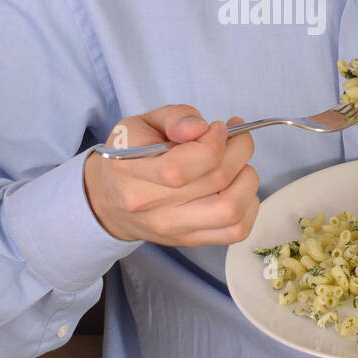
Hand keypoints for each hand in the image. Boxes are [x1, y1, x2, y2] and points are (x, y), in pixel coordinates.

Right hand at [83, 106, 257, 245]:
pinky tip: (238, 186)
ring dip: (247, 179)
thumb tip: (201, 128)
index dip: (212, 143)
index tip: (217, 127)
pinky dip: (249, 206)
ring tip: (240, 163)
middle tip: (237, 137)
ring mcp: (172, 228)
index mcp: (131, 172)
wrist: (109, 199)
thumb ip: (173, 118)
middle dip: (238, 151)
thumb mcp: (140, 124)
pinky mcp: (189, 240)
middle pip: (214, 183)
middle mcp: (150, 206)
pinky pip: (235, 231)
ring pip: (229, 211)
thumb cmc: (129, 154)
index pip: (180, 167)